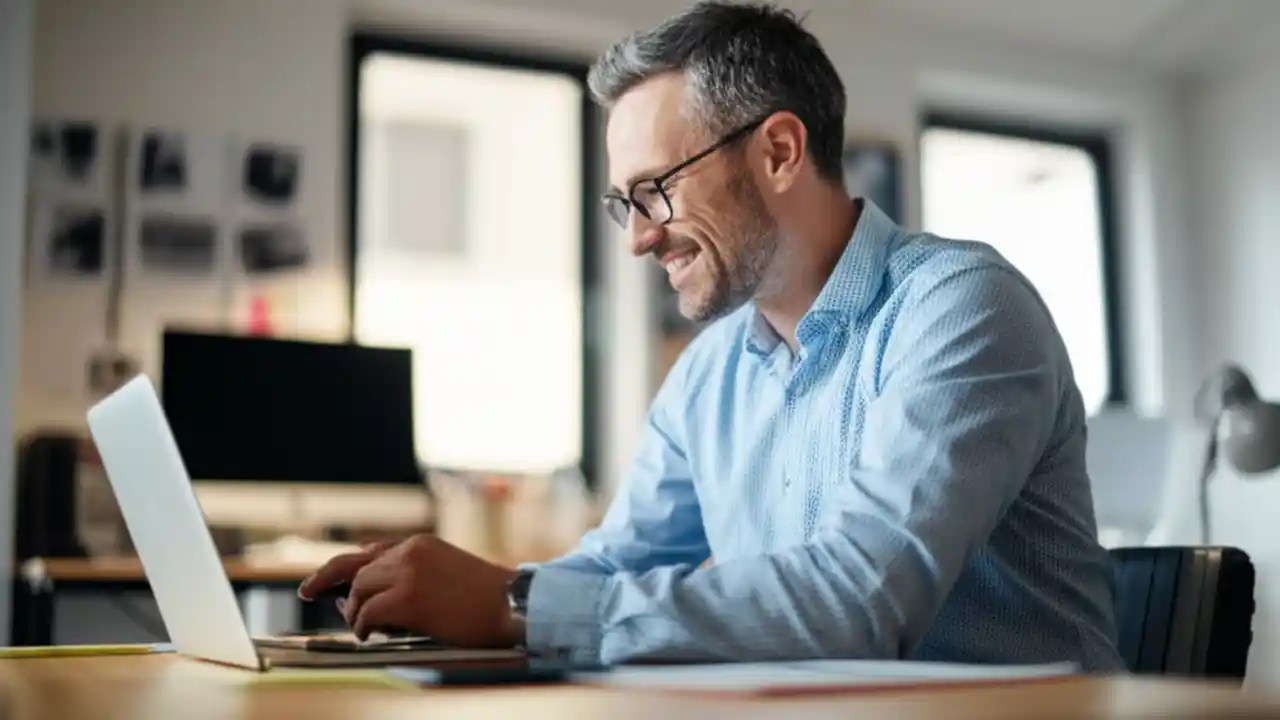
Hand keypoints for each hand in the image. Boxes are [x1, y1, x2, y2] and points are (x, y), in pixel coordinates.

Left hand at [301, 535, 519, 647]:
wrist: (512, 604)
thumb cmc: (486, 597)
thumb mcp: (446, 572)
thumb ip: (412, 575)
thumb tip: (371, 595)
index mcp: (420, 544)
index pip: (371, 552)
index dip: (343, 567)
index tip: (322, 579)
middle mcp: (409, 552)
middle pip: (355, 567)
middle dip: (328, 581)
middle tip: (307, 592)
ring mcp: (407, 573)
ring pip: (360, 590)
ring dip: (355, 612)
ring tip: (361, 628)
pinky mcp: (407, 598)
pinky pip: (368, 613)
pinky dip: (363, 626)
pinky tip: (368, 634)